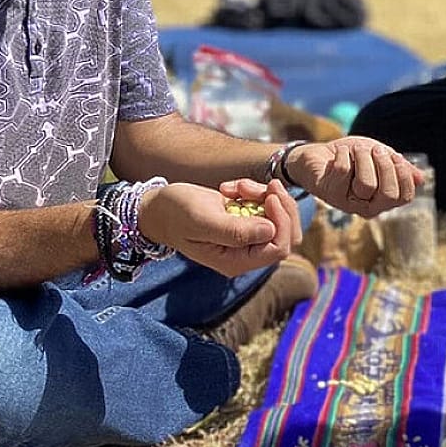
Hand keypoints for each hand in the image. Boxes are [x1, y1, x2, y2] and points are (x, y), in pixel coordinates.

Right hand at [138, 179, 301, 276]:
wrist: (159, 206)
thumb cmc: (176, 214)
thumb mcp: (203, 220)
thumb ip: (236, 231)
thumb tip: (270, 231)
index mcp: (236, 261)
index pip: (279, 248)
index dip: (282, 222)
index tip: (269, 198)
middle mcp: (245, 253)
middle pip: (286, 234)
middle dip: (281, 206)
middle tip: (268, 185)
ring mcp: (246, 236)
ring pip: (279, 218)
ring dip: (266, 195)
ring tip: (239, 186)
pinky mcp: (245, 220)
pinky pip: (265, 205)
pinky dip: (254, 191)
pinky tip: (231, 187)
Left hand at [285, 136, 421, 217]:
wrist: (317, 154)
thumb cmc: (352, 157)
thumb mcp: (380, 158)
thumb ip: (399, 167)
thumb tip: (421, 179)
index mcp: (381, 200)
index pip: (404, 197)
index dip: (404, 174)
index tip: (395, 156)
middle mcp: (365, 207)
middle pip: (388, 194)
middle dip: (385, 166)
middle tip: (376, 150)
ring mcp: (346, 202)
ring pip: (366, 184)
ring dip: (364, 158)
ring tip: (358, 149)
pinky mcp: (328, 193)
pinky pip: (343, 172)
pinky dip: (344, 155)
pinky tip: (340, 152)